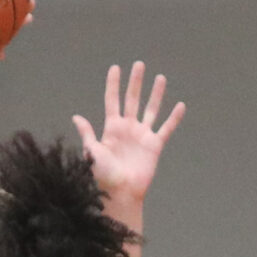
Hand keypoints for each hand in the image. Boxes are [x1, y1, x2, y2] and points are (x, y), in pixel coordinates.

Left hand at [72, 62, 184, 203]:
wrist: (121, 192)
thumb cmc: (103, 176)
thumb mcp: (92, 152)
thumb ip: (88, 134)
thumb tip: (76, 116)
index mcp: (111, 128)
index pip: (112, 101)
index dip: (113, 85)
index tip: (115, 68)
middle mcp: (128, 128)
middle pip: (132, 99)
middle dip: (135, 82)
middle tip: (139, 64)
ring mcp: (142, 136)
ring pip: (151, 109)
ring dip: (156, 94)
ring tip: (160, 78)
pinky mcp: (155, 145)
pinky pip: (166, 128)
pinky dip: (174, 117)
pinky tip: (180, 105)